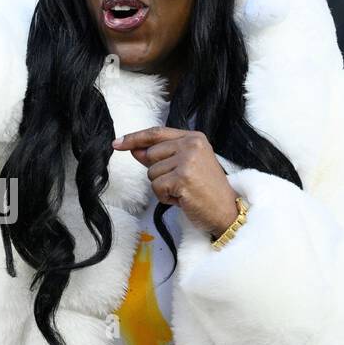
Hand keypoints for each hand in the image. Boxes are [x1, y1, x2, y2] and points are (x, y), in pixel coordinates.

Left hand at [113, 127, 238, 235]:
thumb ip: (161, 156)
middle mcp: (191, 145)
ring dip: (163, 187)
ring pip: (151, 173)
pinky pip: (156, 188)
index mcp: (194, 138)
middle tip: (181, 182)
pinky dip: (165, 198)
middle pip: (150, 155)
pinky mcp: (182, 178)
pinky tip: (182, 199)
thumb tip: (134, 148)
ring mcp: (187, 160)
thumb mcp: (186, 166)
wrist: (226, 211)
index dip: (135, 138)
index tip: (117, 143)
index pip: (156, 133)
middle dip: (158, 173)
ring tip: (184, 191)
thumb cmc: (206, 190)